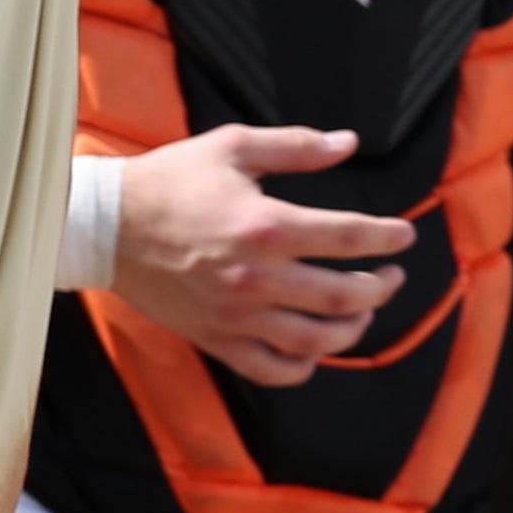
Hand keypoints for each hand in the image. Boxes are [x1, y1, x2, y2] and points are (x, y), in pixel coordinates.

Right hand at [108, 127, 419, 388]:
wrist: (108, 225)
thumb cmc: (173, 180)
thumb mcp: (234, 146)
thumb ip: (296, 146)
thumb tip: (348, 143)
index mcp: (266, 225)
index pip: (349, 238)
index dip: (387, 238)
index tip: (405, 235)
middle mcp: (255, 277)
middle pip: (342, 295)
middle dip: (380, 286)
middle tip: (392, 275)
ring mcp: (235, 315)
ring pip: (314, 340)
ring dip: (353, 328)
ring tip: (365, 310)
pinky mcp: (214, 338)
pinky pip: (269, 369)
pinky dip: (302, 367)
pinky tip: (316, 350)